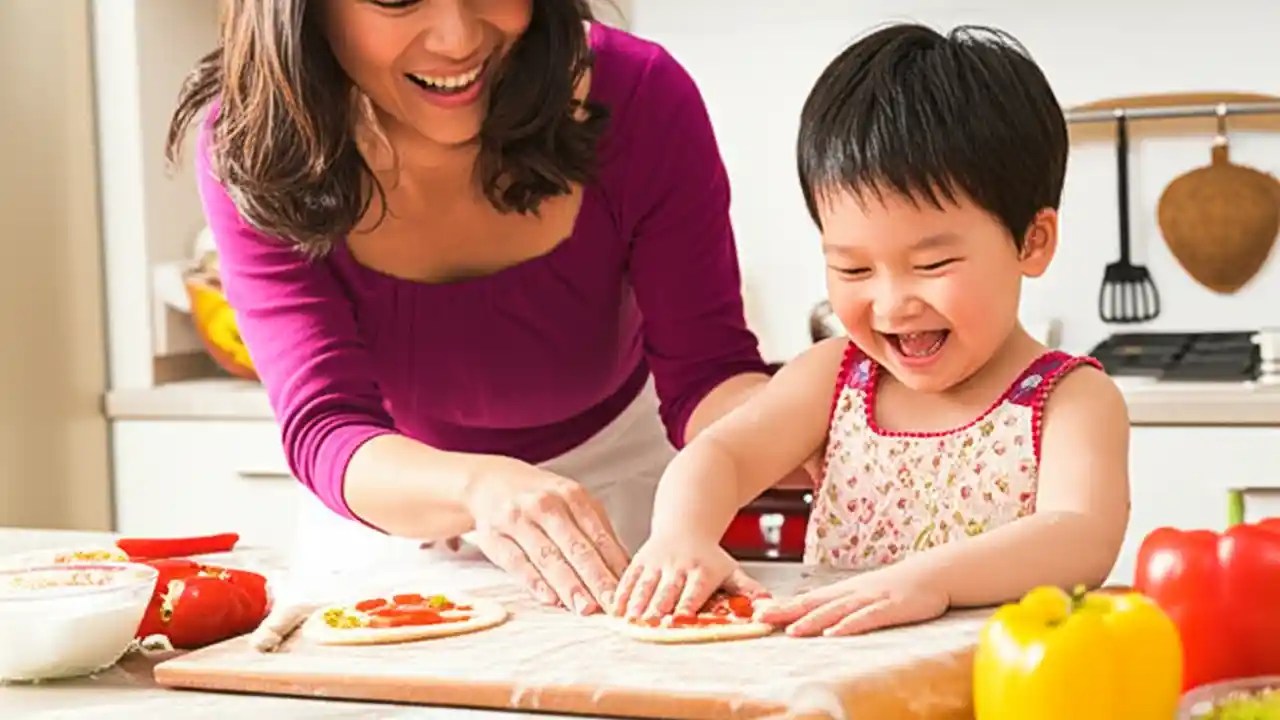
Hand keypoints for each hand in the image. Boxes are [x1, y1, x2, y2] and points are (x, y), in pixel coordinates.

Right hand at [462, 459, 629, 614]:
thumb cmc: (540, 498)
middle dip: (596, 580)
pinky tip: (550, 599)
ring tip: (585, 608)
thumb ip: (596, 532)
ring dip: (569, 586)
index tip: (626, 591)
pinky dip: (536, 583)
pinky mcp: (494, 537)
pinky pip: (517, 563)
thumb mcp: (571, 502)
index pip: (599, 535)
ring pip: (548, 558)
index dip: (614, 566)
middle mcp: (545, 505)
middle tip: (610, 605)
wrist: (489, 481)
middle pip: (576, 548)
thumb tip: (624, 570)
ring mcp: (518, 520)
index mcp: (572, 496)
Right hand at [612, 533, 768, 619]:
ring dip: (636, 603)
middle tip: (650, 625)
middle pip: (667, 590)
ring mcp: (657, 562)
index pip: (694, 591)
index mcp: (702, 570)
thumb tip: (768, 606)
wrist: (686, 522)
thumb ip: (748, 590)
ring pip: (645, 584)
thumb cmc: (709, 556)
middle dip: (658, 608)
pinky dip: (621, 595)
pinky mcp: (640, 561)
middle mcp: (678, 565)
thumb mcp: (731, 569)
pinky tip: (615, 611)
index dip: (687, 605)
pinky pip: (629, 579)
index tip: (680, 619)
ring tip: (629, 620)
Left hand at [754, 568, 948, 636]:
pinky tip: (835, 633)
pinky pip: (867, 618)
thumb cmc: (897, 586)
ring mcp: (870, 598)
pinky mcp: (890, 607)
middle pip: (815, 603)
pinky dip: (849, 625)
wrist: (932, 573)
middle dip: (787, 612)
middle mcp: (852, 593)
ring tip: (792, 631)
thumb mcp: (865, 594)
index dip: (783, 606)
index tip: (758, 614)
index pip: (808, 599)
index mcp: (844, 591)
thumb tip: (816, 615)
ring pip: (836, 610)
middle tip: (762, 620)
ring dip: (813, 621)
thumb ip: (842, 604)